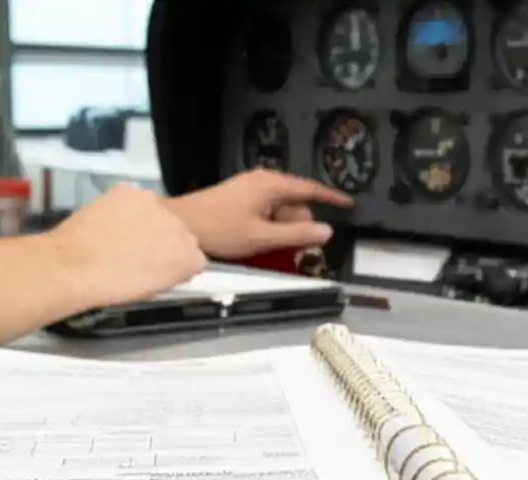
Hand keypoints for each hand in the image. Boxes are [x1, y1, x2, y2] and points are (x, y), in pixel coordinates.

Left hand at [48, 184, 207, 306]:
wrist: (74, 267)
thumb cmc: (112, 287)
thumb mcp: (152, 289)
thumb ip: (170, 271)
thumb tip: (166, 262)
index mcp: (191, 256)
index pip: (193, 254)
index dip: (173, 260)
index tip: (157, 267)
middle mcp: (180, 226)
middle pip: (176, 229)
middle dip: (160, 237)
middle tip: (135, 252)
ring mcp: (153, 204)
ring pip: (153, 211)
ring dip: (142, 219)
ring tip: (118, 237)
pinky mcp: (128, 191)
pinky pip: (130, 198)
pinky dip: (122, 207)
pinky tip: (107, 223)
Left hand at [164, 169, 353, 259]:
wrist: (179, 226)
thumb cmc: (219, 229)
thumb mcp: (262, 237)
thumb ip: (297, 234)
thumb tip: (326, 232)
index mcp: (271, 184)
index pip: (310, 189)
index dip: (331, 198)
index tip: (348, 204)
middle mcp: (263, 181)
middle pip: (295, 203)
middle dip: (299, 226)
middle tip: (294, 250)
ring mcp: (250, 189)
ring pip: (280, 211)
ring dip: (282, 230)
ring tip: (272, 250)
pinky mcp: (239, 199)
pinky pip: (265, 213)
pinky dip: (269, 228)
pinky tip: (260, 244)